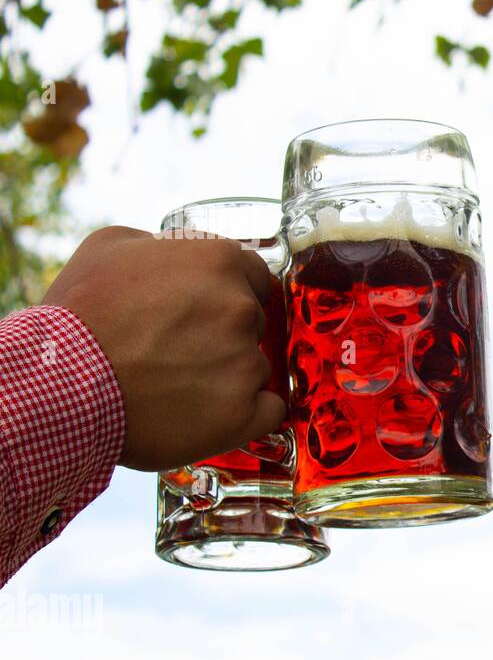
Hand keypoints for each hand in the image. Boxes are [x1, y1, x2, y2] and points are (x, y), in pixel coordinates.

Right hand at [43, 226, 285, 470]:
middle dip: (224, 335)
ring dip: (228, 376)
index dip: (228, 294)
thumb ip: (162, 245)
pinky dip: (247, 414)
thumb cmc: (78, 316)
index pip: (254, 276)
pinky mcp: (243, 413)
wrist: (58, 384)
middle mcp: (241, 309)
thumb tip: (178, 251)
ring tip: (176, 385)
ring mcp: (245, 362)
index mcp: (219, 262)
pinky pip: (267, 411)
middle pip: (253, 322)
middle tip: (177, 350)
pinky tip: (212, 413)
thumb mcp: (110, 248)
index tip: (205, 312)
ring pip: (255, 367)